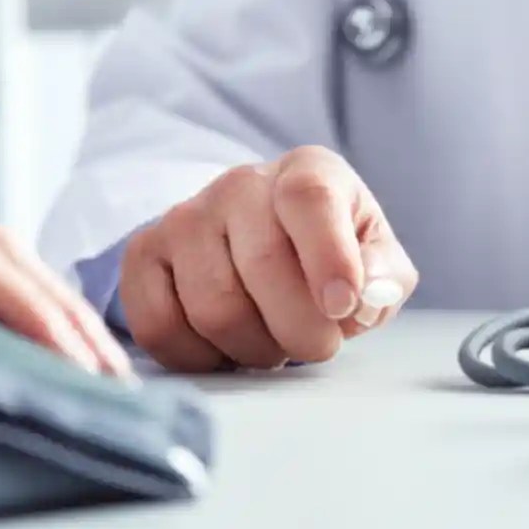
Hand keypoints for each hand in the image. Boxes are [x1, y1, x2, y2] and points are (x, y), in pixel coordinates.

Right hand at [119, 146, 418, 371]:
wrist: (264, 242)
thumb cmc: (329, 254)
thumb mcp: (376, 258)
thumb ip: (384, 275)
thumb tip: (365, 293)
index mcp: (307, 171)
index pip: (310, 198)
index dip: (328, 257)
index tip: (342, 307)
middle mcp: (241, 184)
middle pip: (262, 265)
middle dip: (300, 329)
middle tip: (317, 345)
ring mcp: (185, 216)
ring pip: (213, 307)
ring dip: (255, 349)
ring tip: (274, 342)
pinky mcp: (144, 255)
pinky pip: (159, 325)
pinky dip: (200, 357)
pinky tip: (227, 347)